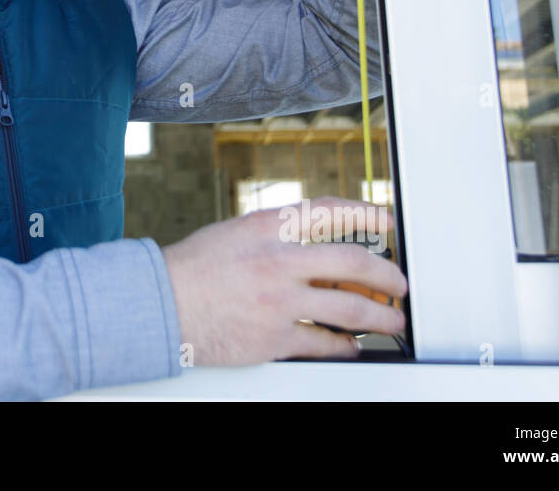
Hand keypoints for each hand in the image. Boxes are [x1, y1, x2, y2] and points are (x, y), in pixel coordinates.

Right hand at [160, 197, 406, 364]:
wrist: (159, 305)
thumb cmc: (191, 269)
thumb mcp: (235, 234)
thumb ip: (276, 238)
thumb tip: (320, 250)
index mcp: (268, 227)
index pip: (332, 212)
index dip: (367, 216)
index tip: (386, 222)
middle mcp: (279, 260)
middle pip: (354, 264)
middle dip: (388, 276)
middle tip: (399, 284)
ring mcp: (279, 301)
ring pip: (350, 310)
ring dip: (380, 317)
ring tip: (392, 320)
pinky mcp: (275, 338)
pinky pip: (325, 343)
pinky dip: (345, 346)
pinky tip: (352, 346)